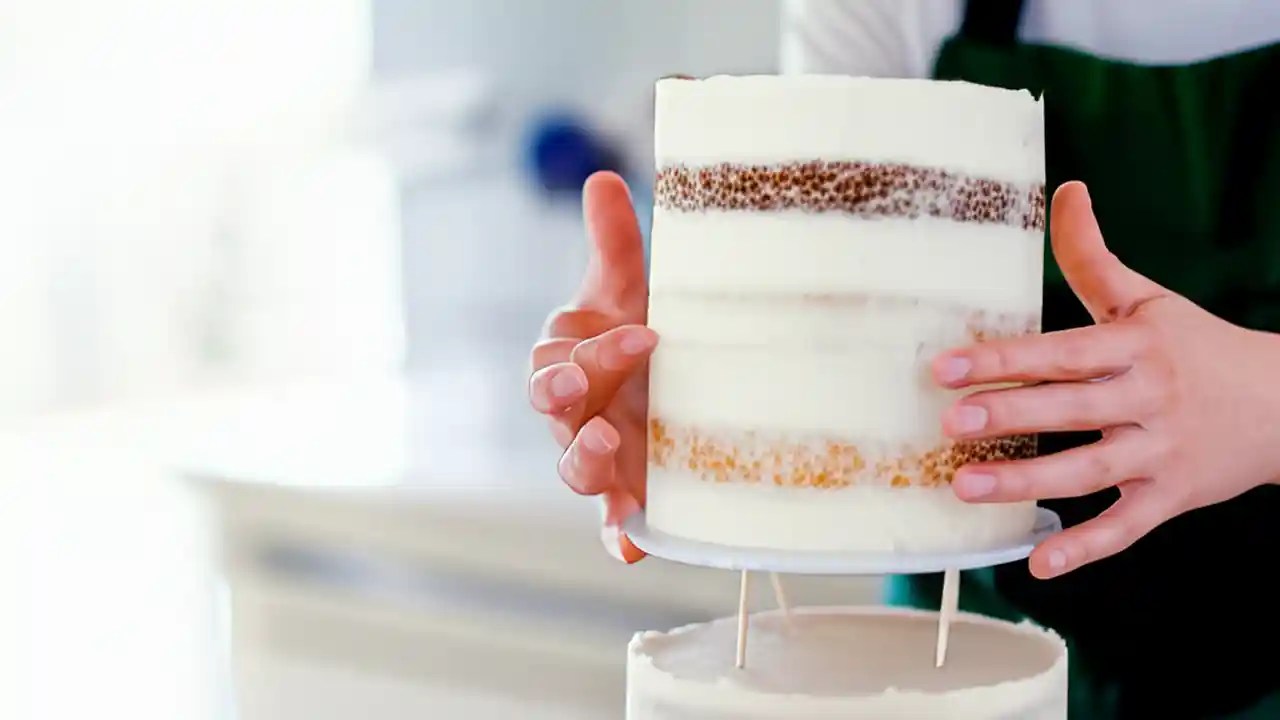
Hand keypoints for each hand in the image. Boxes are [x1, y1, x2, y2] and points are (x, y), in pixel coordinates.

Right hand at [528, 171, 654, 562]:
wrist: (686, 382)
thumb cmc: (644, 331)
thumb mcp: (632, 290)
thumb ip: (616, 242)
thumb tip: (604, 176)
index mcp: (568, 361)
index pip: (557, 359)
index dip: (590, 351)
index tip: (644, 333)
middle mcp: (575, 414)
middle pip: (556, 414)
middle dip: (565, 399)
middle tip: (585, 385)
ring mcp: (599, 458)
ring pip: (573, 471)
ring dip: (584, 462)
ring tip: (606, 451)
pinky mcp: (627, 497)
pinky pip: (612, 527)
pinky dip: (617, 538)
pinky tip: (632, 546)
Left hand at [933, 181, 1279, 579]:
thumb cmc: (1195, 346)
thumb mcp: (1147, 299)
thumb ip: (1093, 256)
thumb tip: (1066, 189)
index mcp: (1134, 348)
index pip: (1061, 351)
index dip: (1002, 359)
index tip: (944, 366)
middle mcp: (1147, 399)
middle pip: (1070, 408)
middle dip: (1010, 416)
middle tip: (950, 423)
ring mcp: (1160, 452)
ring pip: (1089, 471)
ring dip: (1027, 483)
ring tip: (965, 487)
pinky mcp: (1171, 497)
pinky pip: (1126, 528)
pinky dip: (1085, 548)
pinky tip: (1038, 562)